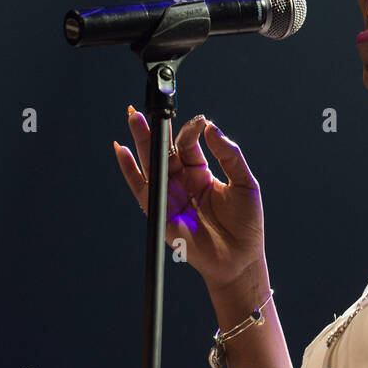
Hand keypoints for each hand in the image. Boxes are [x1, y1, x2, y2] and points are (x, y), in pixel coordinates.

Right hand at [113, 112, 264, 288]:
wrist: (240, 258)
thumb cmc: (246, 223)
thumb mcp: (244, 182)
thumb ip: (229, 155)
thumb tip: (212, 128)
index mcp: (200, 172)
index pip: (188, 144)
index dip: (191, 130)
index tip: (199, 122)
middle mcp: (181, 181)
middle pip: (164, 150)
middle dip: (155, 129)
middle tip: (147, 108)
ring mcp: (170, 195)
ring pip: (151, 163)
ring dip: (141, 141)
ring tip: (133, 117)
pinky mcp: (160, 212)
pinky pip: (141, 188)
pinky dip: (130, 170)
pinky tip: (121, 150)